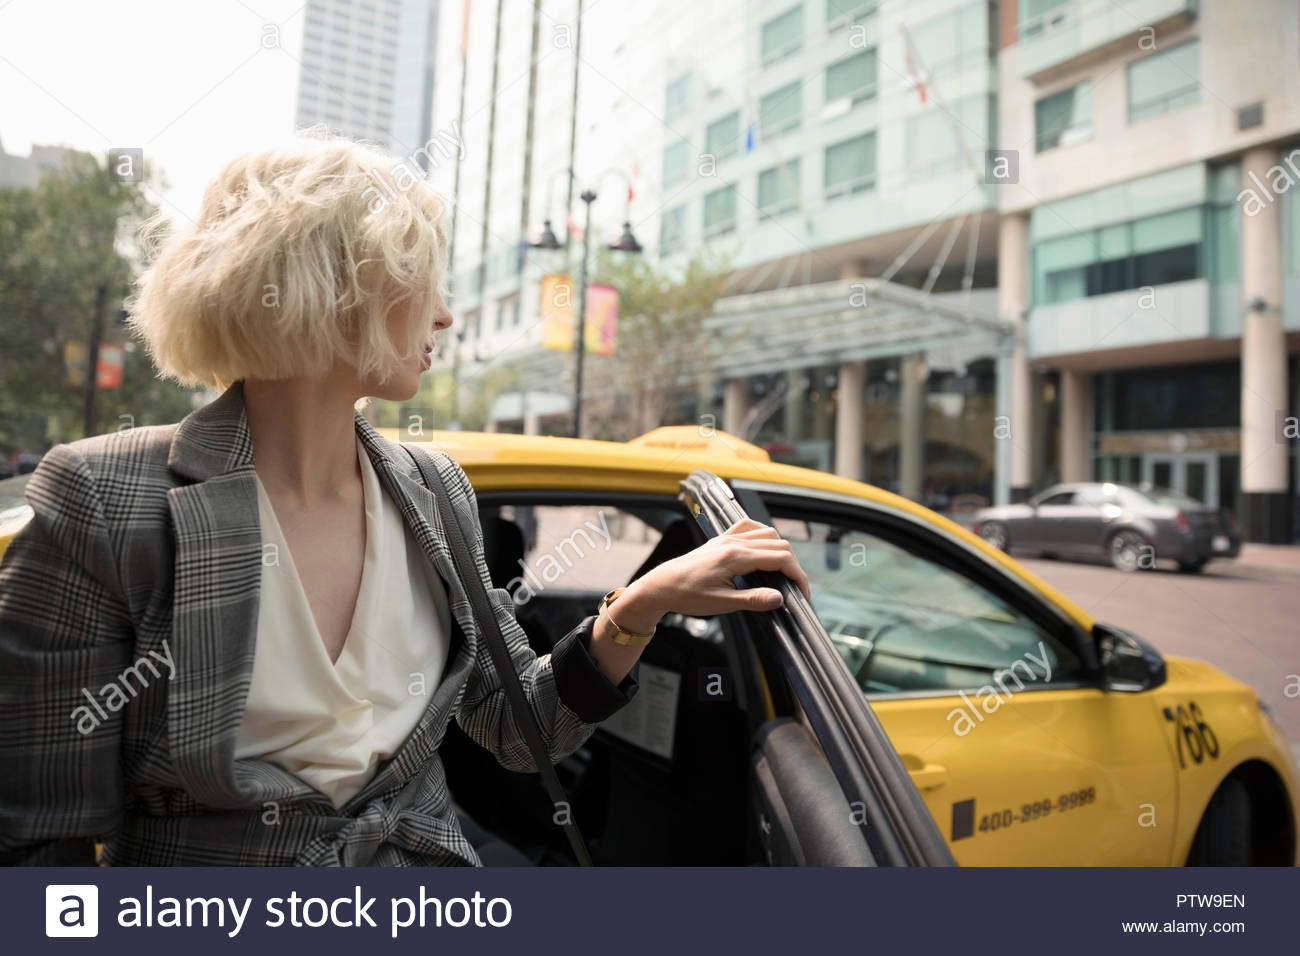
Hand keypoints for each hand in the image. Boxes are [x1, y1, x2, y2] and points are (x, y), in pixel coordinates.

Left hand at [611, 518, 811, 632]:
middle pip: (779, 544)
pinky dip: (764, 536)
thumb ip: (753, 600)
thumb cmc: (688, 595)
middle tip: (795, 588)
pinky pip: (750, 527)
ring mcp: (727, 538)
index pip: (780, 558)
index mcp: (735, 557)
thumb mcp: (722, 604)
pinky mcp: (722, 539)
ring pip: (767, 533)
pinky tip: (764, 549)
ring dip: (780, 550)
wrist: (663, 585)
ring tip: (782, 573)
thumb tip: (780, 599)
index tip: (802, 593)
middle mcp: (733, 542)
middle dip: (793, 565)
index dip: (798, 576)